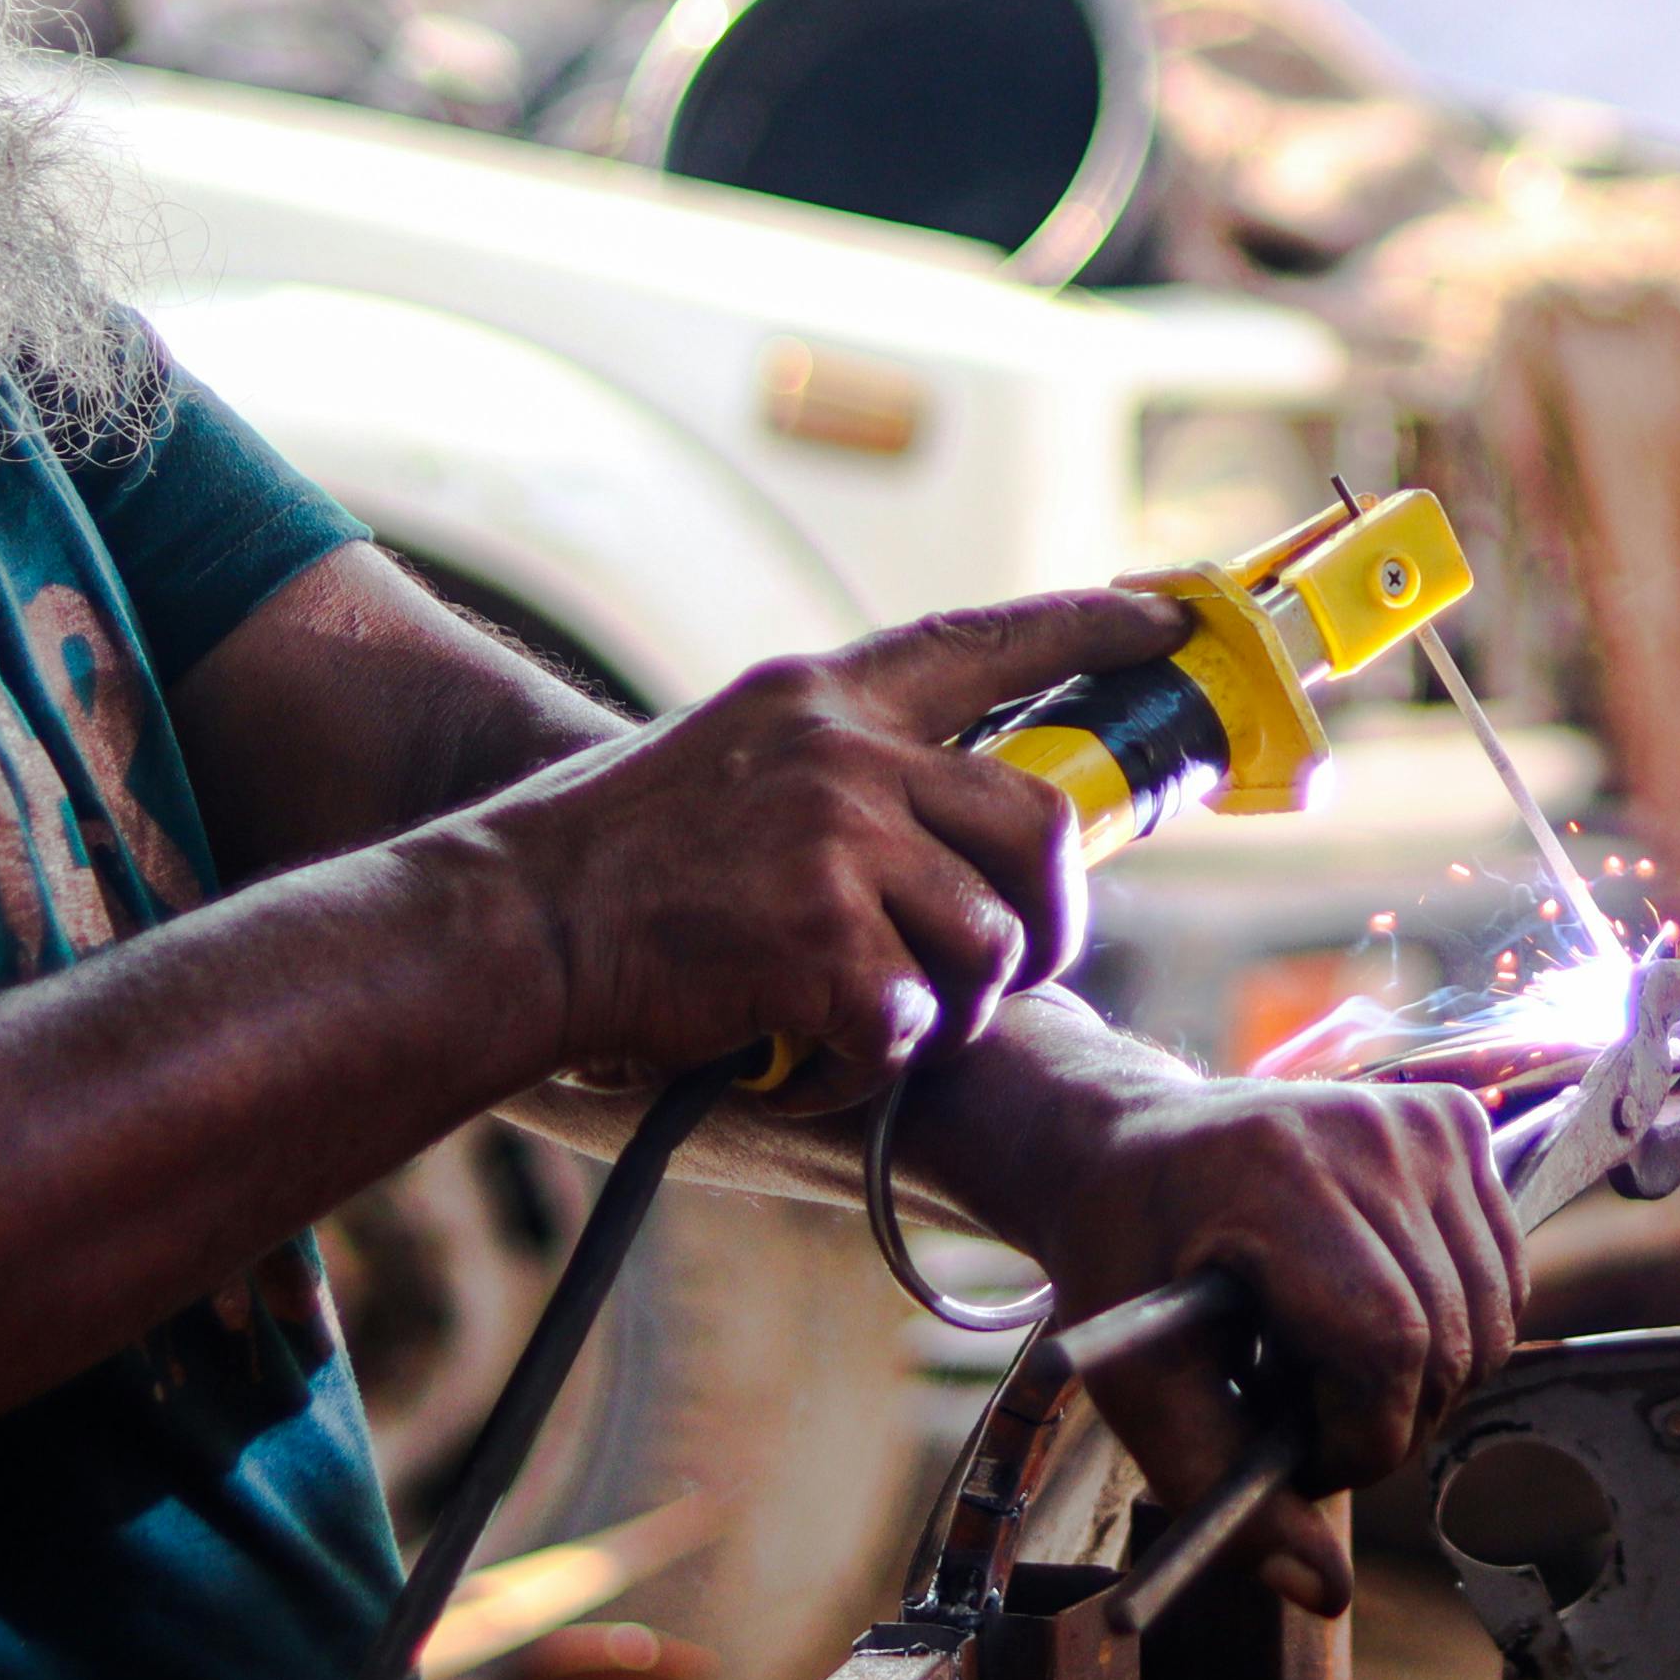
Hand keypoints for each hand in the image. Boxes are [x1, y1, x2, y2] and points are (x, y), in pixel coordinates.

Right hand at [434, 591, 1183, 1098]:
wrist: (510, 922)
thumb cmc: (611, 866)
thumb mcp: (731, 761)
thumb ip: (843, 774)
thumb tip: (960, 833)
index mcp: (824, 698)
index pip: (986, 642)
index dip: (1091, 626)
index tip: (1169, 617)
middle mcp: (845, 753)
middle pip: (1041, 826)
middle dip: (1050, 918)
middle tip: (1014, 966)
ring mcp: (837, 841)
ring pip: (990, 945)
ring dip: (945, 1008)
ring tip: (861, 1018)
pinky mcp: (820, 938)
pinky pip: (914, 1023)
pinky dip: (868, 1062)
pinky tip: (804, 1052)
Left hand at [1028, 1073, 1523, 1617]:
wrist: (1126, 1144)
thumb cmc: (1125, 1264)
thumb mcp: (1138, 1383)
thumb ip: (1217, 1490)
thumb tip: (1321, 1592)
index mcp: (1275, 1177)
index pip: (1387, 1343)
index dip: (1363, 1435)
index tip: (1303, 1457)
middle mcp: (1366, 1132)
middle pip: (1449, 1339)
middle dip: (1391, 1419)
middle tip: (1310, 1423)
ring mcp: (1419, 1120)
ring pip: (1493, 1316)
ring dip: (1429, 1379)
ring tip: (1326, 1362)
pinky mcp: (1455, 1120)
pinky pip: (1504, 1271)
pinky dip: (1459, 1324)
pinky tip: (1370, 1311)